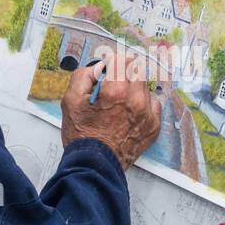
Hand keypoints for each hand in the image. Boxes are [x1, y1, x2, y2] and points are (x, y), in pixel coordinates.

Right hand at [60, 52, 161, 169]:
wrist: (95, 165)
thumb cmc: (82, 135)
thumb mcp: (71, 100)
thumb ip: (83, 75)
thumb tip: (98, 67)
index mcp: (116, 91)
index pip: (123, 59)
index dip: (113, 61)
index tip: (108, 67)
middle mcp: (137, 100)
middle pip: (138, 69)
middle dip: (125, 71)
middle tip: (114, 81)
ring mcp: (148, 114)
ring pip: (146, 86)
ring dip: (134, 87)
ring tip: (121, 100)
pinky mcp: (154, 126)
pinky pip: (154, 104)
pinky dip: (144, 103)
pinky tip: (130, 111)